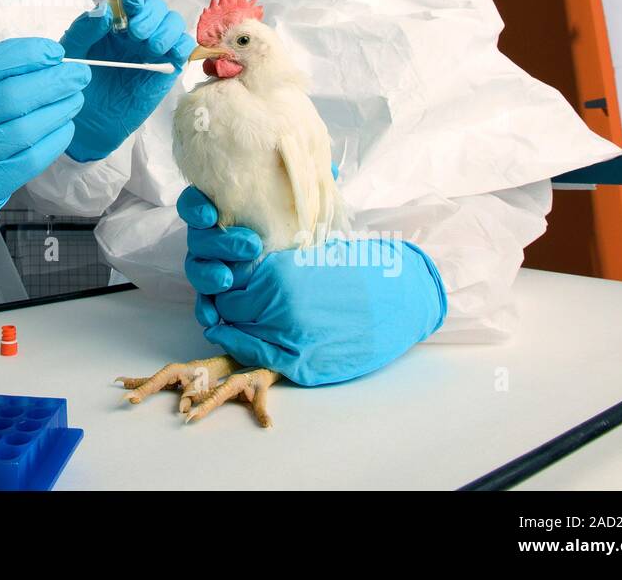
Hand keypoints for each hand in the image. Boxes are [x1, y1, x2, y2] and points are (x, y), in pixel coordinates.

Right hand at [0, 38, 90, 266]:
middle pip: (9, 98)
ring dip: (58, 110)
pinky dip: (52, 141)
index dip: (26, 55)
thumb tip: (35, 62)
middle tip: (77, 75)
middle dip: (53, 82)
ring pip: (24, 130)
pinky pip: (28, 161)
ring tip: (74, 99)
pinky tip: (64, 128)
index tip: (53, 52)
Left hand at [60, 0, 194, 161]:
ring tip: (151, 46)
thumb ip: (84, 29)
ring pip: (174, 24)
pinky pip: (184, 50)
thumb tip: (106, 10)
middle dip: (152, 14)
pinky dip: (181, 46)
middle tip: (136, 33)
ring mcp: (153, 51)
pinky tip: (164, 55)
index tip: (129, 6)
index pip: (130, 0)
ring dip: (167, 29)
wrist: (86, 124)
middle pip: (157, 7)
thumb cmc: (76, 84)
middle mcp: (136, 33)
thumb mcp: (71, 53)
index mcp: (113, 24)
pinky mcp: (166, 70)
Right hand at [181, 168, 337, 297]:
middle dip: (219, 242)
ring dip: (208, 275)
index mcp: (223, 211)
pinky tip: (214, 318)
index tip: (211, 214)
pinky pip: (204, 303)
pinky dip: (206, 310)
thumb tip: (329, 168)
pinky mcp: (217, 295)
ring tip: (228, 281)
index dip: (195, 207)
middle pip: (198, 238)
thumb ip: (308, 186)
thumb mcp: (302, 205)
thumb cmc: (296, 230)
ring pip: (196, 269)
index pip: (195, 203)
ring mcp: (211, 266)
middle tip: (251, 246)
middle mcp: (211, 238)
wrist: (310, 273)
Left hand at [198, 237, 447, 385]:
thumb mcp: (309, 255)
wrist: (399, 300)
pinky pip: (259, 358)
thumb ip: (273, 265)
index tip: (223, 283)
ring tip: (228, 321)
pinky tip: (237, 339)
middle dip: (224, 306)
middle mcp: (279, 310)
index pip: (227, 285)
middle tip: (222, 303)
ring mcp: (291, 341)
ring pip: (238, 336)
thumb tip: (235, 269)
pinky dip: (243, 348)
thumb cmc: (356, 271)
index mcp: (279, 277)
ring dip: (231, 328)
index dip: (223, 284)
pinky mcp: (303, 365)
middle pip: (228, 311)